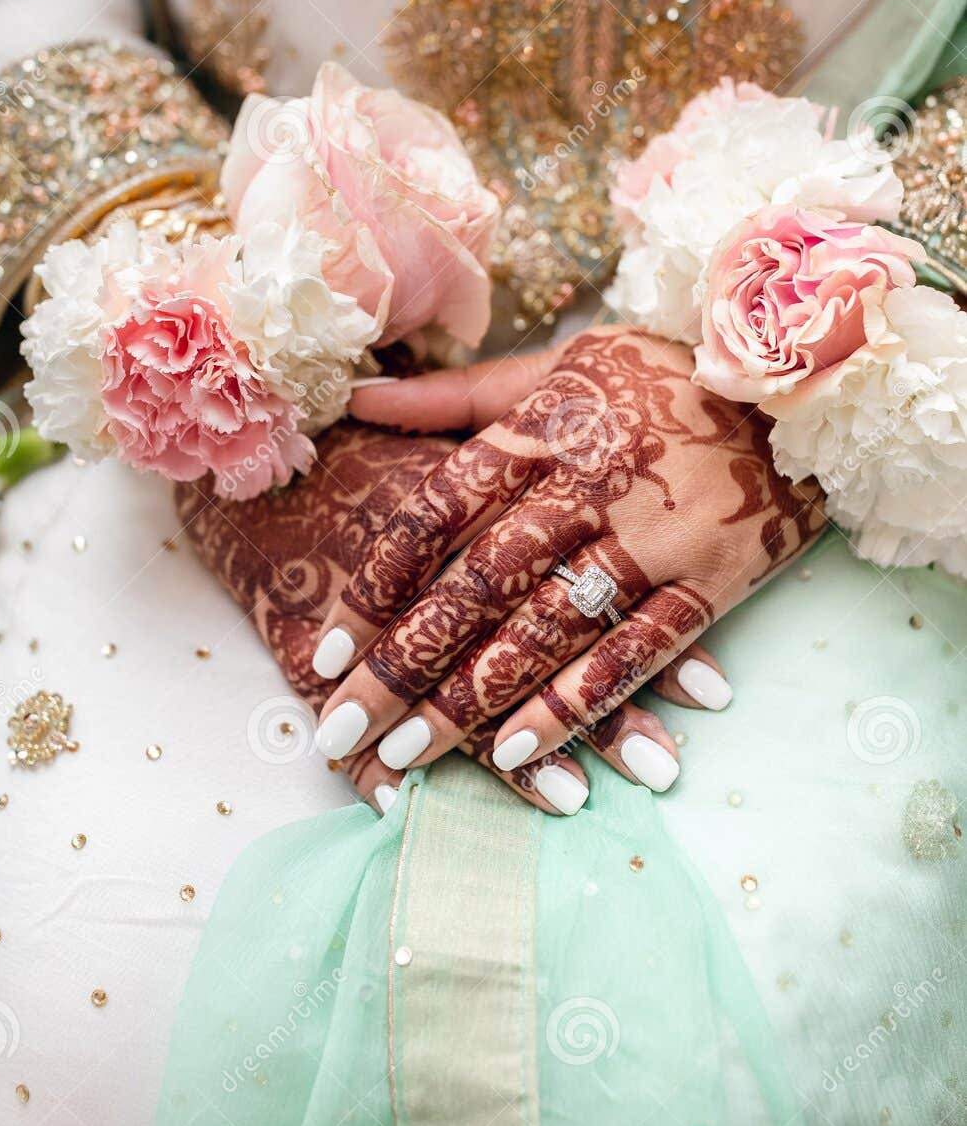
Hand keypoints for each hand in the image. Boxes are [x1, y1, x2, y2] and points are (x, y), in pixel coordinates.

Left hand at [309, 328, 825, 811]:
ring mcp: (653, 536)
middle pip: (475, 587)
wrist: (798, 378)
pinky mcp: (711, 578)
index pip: (436, 516)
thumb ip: (453, 397)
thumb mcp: (555, 368)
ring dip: (472, 699)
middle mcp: (587, 486)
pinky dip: (575, 705)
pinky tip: (517, 754)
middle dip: (402, 665)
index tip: (327, 653)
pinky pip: (634, 651)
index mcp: (539, 432)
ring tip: (409, 757)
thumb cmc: (660, 375)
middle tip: (343, 730)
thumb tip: (354, 398)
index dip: (376, 589)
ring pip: (546, 629)